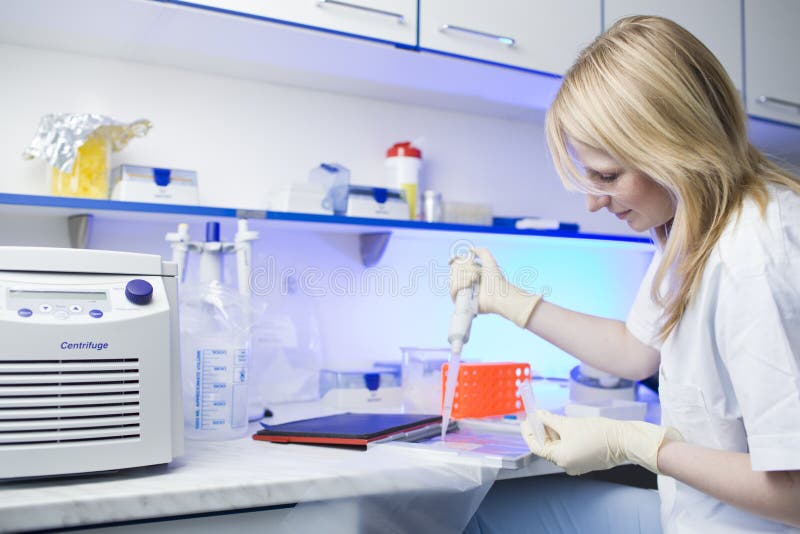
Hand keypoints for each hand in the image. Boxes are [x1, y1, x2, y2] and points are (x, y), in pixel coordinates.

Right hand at [448, 247, 541, 327]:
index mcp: (470, 273)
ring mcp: (462, 291)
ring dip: (465, 277)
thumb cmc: (495, 279)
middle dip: (466, 269)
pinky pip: (452, 290)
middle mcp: (465, 281)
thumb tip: (469, 250)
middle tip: (477, 275)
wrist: (498, 294)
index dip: (458, 261)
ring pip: (453, 279)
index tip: (465, 261)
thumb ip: (481, 251)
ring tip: (475, 282)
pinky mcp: (460, 300)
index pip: (456, 264)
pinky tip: (469, 285)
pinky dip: (460, 285)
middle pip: (454, 270)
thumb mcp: (489, 261)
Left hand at [521, 410, 682, 475]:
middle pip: (547, 447)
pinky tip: (563, 426)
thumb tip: (538, 415)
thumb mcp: (569, 423)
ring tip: (549, 418)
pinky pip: (569, 449)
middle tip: (536, 415)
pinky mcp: (586, 461)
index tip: (525, 420)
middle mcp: (567, 465)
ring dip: (552, 433)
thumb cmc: (598, 433)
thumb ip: (549, 420)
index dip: (529, 432)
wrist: (624, 440)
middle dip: (541, 431)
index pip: (536, 446)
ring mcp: (577, 465)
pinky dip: (563, 438)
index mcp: (560, 458)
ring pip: (558, 447)